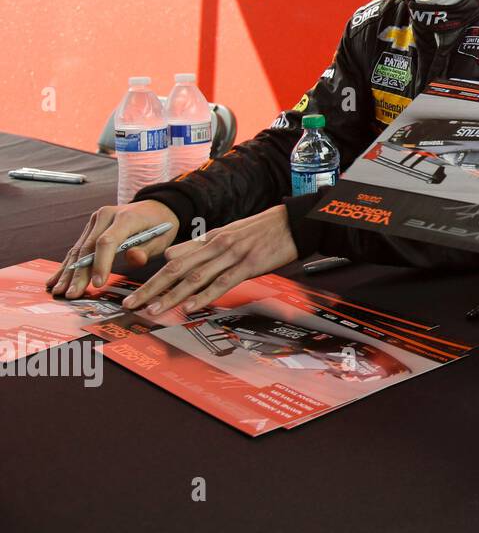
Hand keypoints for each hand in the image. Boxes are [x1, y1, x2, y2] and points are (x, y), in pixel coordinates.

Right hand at [46, 200, 179, 299]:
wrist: (156, 208)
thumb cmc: (160, 226)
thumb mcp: (162, 238)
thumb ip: (147, 249)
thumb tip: (134, 259)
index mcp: (125, 217)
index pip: (108, 241)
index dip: (101, 263)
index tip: (98, 283)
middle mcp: (105, 216)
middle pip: (89, 247)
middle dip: (80, 273)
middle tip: (73, 294)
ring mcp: (95, 221)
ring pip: (79, 249)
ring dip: (69, 272)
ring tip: (60, 291)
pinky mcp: (90, 228)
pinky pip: (77, 248)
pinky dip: (68, 266)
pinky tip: (56, 280)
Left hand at [119, 204, 299, 316]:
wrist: (294, 222)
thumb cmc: (264, 230)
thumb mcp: (230, 233)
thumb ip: (202, 246)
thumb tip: (172, 255)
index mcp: (210, 239)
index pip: (174, 259)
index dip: (152, 276)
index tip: (135, 292)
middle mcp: (216, 246)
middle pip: (176, 269)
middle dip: (151, 288)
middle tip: (131, 304)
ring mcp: (232, 255)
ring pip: (195, 277)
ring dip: (171, 295)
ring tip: (154, 310)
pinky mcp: (248, 265)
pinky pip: (222, 282)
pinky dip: (205, 295)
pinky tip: (191, 306)